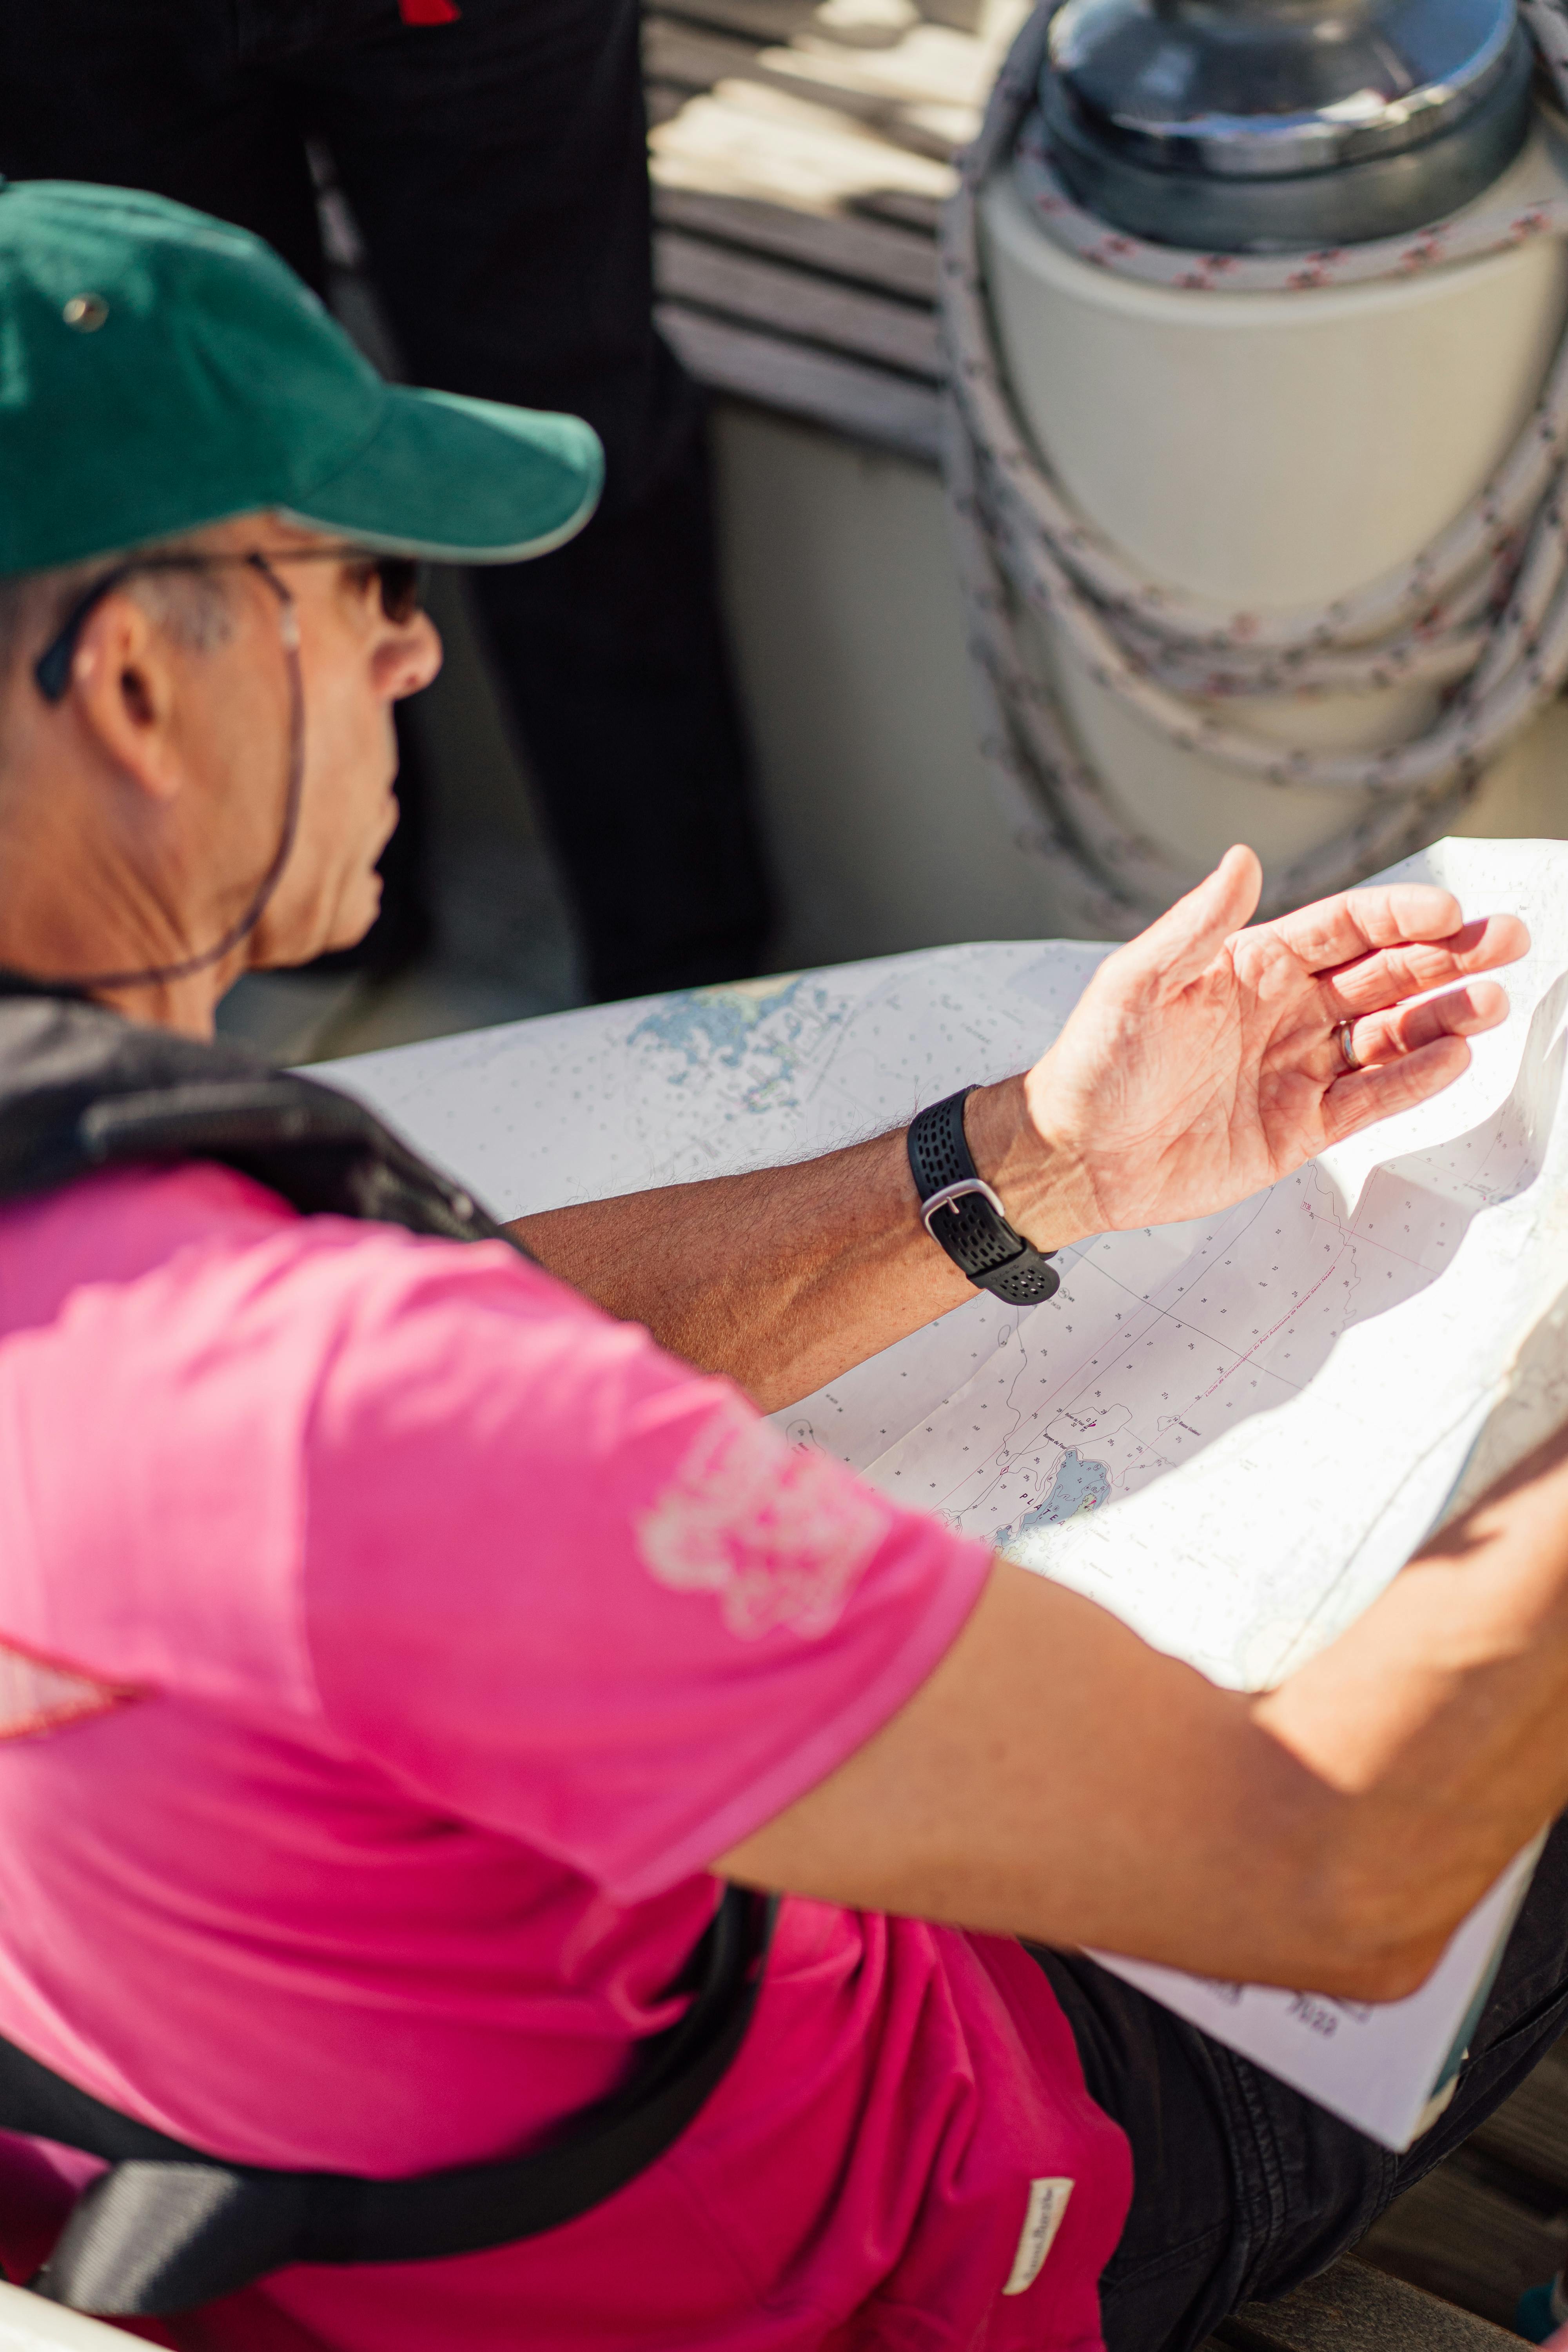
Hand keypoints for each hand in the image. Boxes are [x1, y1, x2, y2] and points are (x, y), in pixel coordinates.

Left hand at [972, 845, 1528, 1241]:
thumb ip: (1196, 925)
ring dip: (1442, 1017)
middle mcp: (1284, 1013)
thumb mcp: (1137, 983)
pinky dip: (1413, 1080)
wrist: (1075, 1154)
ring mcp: (1297, 1069)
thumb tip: (1239, 860)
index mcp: (1251, 967)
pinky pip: (1370, 1098)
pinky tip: (1454, 1059)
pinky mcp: (1299, 1127)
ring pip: (1389, 1035)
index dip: (1399, 917)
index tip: (1448, 911)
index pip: (1344, 929)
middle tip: (1505, 941)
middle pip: (1384, 974)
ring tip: (1491, 1002)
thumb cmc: (1096, 1064)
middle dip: (1446, 957)